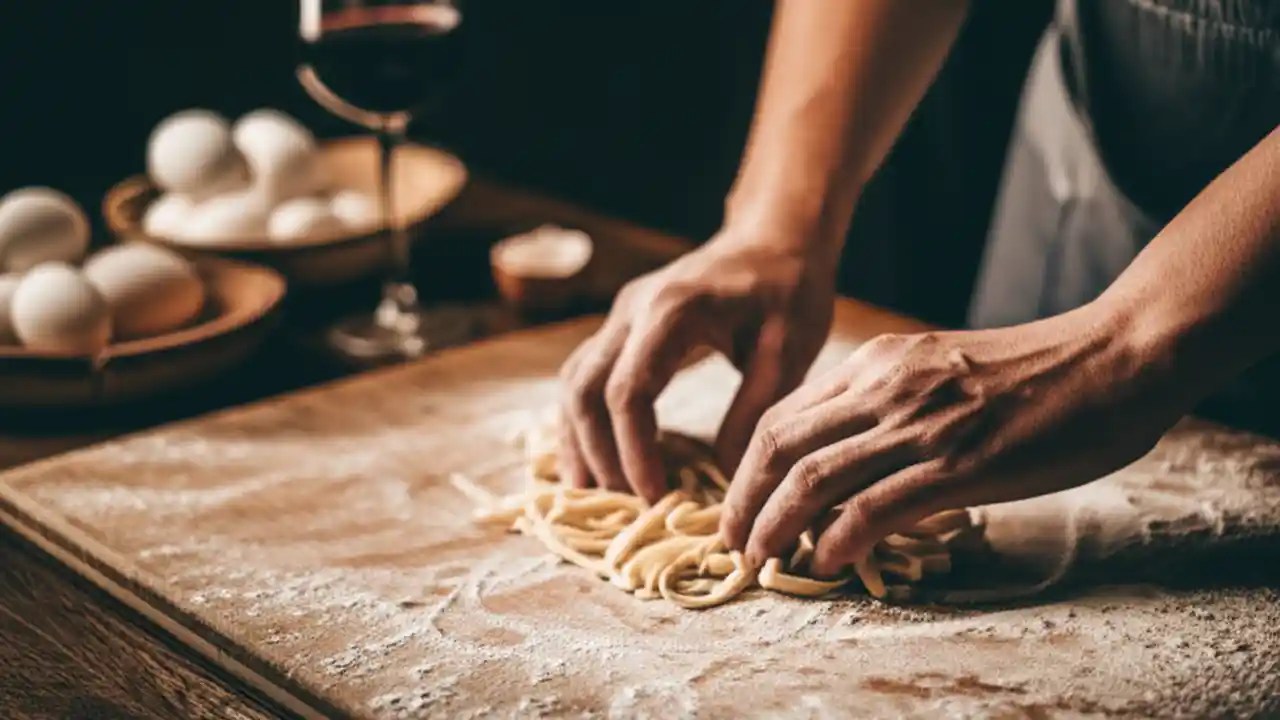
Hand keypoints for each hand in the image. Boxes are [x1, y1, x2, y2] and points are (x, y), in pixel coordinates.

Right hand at [558, 230, 837, 502]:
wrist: (776, 239)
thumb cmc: (789, 291)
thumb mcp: (789, 351)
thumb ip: (754, 411)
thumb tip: (724, 478)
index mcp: (671, 312)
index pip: (628, 393)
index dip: (634, 452)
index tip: (656, 497)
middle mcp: (632, 310)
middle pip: (585, 390)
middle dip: (598, 453)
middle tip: (626, 503)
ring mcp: (620, 316)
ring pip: (574, 382)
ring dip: (577, 439)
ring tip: (594, 492)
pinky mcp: (622, 327)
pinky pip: (584, 375)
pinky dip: (583, 419)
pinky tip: (596, 458)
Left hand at [720, 304, 1189, 575]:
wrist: (1113, 359)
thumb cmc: (1035, 371)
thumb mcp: (939, 368)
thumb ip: (889, 400)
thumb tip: (848, 452)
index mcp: (877, 363)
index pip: (782, 414)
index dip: (746, 466)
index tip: (740, 503)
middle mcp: (885, 386)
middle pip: (778, 444)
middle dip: (742, 498)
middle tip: (733, 540)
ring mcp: (919, 424)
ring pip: (812, 477)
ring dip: (774, 524)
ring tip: (759, 558)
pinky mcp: (958, 463)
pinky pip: (875, 505)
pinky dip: (837, 537)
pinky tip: (826, 560)